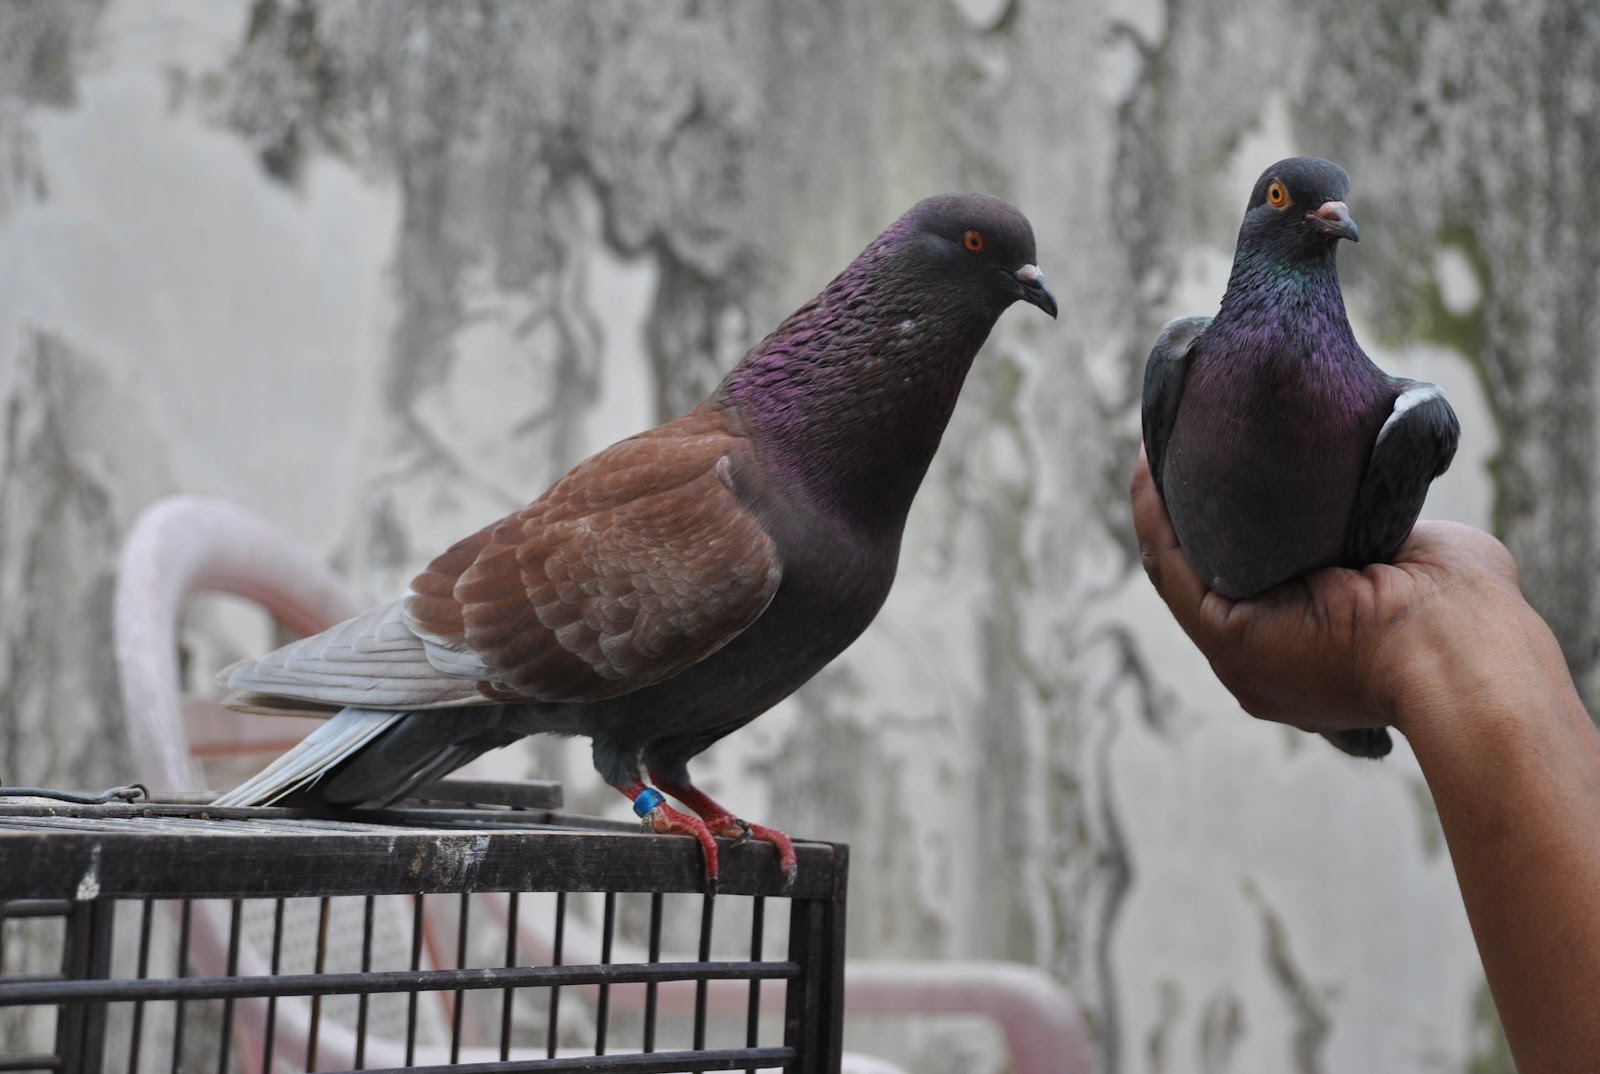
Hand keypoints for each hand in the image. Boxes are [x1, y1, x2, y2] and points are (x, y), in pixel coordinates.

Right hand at [1130, 450, 1526, 739]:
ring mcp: (1239, 657)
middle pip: (1206, 576)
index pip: (1255, 585)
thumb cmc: (1466, 611)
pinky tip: (1150, 463)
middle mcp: (1266, 665)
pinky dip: (1154, 515)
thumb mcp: (1424, 560)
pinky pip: (1172, 569)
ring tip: (1155, 445)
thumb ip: (1386, 535)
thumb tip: (1371, 496)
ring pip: (1179, 571)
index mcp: (1314, 655)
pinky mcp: (1227, 638)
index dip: (1234, 529)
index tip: (1229, 474)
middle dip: (1186, 512)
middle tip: (1180, 449)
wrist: (1461, 650)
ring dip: (1160, 507)